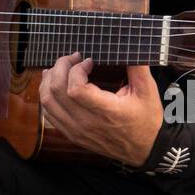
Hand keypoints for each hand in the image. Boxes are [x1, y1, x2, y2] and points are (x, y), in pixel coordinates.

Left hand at [39, 53, 163, 165]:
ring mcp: (76, 130)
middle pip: (56, 91)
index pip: (75, 89)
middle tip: (73, 58)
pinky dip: (47, 96)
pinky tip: (54, 85)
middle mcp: (87, 123)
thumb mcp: (148, 91)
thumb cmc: (146, 120)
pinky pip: (48, 114)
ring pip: (47, 102)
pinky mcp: (72, 135)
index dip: (76, 69)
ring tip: (59, 68)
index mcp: (106, 111)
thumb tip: (129, 44)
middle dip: (60, 67)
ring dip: (49, 80)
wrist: (145, 150)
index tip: (89, 61)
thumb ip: (137, 66)